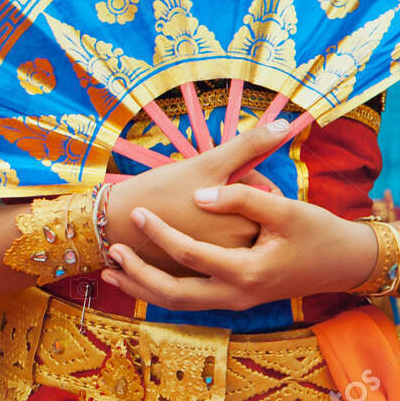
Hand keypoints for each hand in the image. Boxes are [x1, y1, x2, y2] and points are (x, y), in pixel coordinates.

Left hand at [99, 181, 376, 310]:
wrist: (345, 264)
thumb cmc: (318, 231)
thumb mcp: (285, 208)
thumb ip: (242, 197)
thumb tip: (200, 194)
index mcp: (247, 272)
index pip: (191, 254)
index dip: (160, 233)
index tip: (137, 212)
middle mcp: (236, 295)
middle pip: (173, 295)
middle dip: (138, 275)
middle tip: (111, 252)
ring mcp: (235, 302)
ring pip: (178, 304)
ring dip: (143, 288)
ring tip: (111, 270)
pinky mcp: (234, 299)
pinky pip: (189, 300)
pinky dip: (161, 290)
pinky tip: (140, 276)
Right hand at [104, 119, 289, 275]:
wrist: (115, 224)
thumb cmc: (161, 191)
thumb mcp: (207, 164)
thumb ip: (249, 144)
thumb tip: (285, 124)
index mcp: (247, 228)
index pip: (268, 199)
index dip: (248, 179)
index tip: (226, 172)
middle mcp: (238, 255)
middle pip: (252, 218)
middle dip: (236, 199)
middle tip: (206, 186)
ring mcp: (218, 270)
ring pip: (233, 234)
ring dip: (221, 216)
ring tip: (193, 203)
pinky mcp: (198, 276)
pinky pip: (214, 251)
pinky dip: (206, 234)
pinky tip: (185, 220)